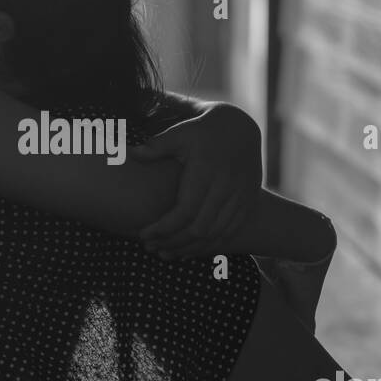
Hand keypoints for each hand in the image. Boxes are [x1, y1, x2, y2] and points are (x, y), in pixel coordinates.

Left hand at [131, 104, 262, 258]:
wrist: (242, 128)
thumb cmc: (203, 131)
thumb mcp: (181, 133)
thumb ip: (157, 146)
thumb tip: (132, 154)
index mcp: (206, 172)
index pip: (184, 211)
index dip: (163, 228)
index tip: (143, 234)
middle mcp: (226, 187)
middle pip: (199, 228)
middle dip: (172, 242)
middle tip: (150, 247)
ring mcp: (240, 197)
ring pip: (215, 235)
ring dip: (189, 248)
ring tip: (165, 252)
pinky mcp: (248, 202)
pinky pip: (229, 232)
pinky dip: (209, 245)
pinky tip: (189, 249)